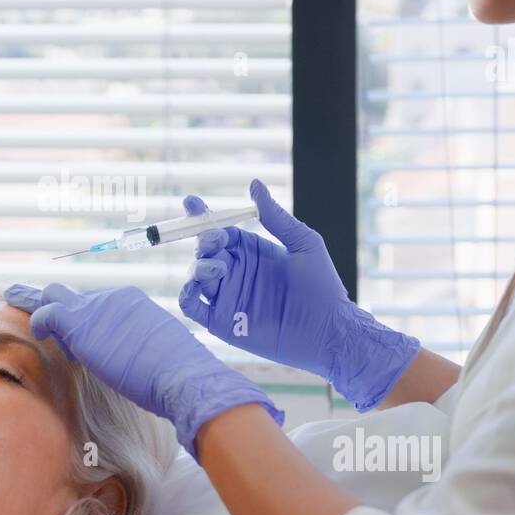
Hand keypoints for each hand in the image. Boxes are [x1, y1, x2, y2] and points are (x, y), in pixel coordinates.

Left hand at [4, 282, 283, 460]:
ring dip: (36, 299)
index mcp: (132, 303)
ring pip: (56, 295)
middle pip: (76, 295)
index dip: (87, 321)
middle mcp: (112, 298)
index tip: (76, 338)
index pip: (99, 304)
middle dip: (58, 301)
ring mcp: (95, 308)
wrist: (181, 373)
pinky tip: (31, 329)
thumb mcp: (159, 355)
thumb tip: (142, 368)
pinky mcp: (79, 322)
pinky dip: (37, 319)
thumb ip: (142, 351)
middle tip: (36, 300)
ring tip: (13, 293)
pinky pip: (47, 313)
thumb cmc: (178, 375)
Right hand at [178, 178, 420, 410]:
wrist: (328, 330)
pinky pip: (191, 306)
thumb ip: (276, 217)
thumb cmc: (323, 286)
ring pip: (196, 275)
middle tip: (215, 239)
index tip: (191, 201)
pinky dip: (186, 293)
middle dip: (204, 240)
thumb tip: (254, 185)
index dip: (204, 215)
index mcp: (253, 251)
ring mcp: (227, 296)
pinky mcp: (221, 322)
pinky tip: (197, 285)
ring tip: (220, 268)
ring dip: (199, 266)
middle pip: (205, 250)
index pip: (221, 229)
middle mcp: (237, 272)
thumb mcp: (304, 243)